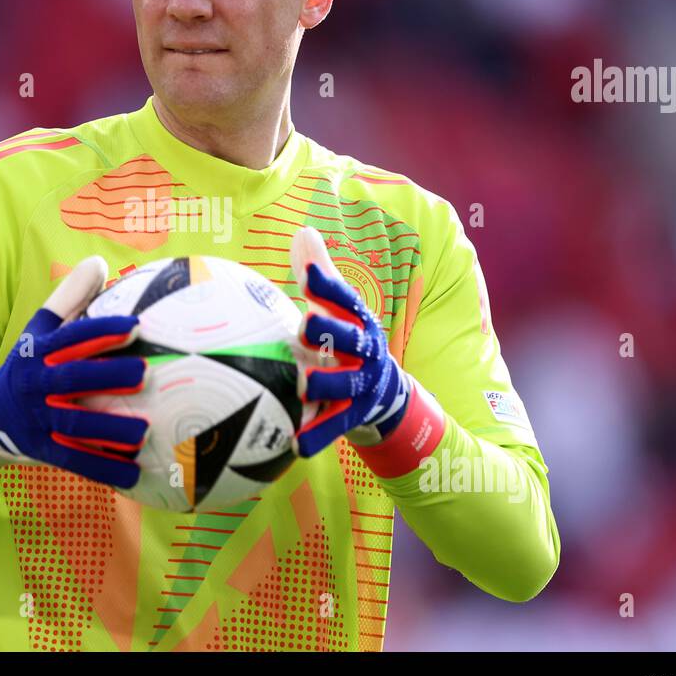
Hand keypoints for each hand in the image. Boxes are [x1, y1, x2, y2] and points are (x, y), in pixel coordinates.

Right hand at [0, 256, 148, 487]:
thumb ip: (69, 297)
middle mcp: (36, 384)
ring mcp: (39, 419)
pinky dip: (103, 469)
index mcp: (39, 351)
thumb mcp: (39, 329)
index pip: (71, 337)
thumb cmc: (28, 364)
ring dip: (109, 429)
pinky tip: (133, 474)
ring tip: (144, 430)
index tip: (136, 325)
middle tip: (145, 372)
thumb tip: (99, 262)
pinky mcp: (44, 449)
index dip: (102, 330)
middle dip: (107, 376)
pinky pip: (76, 460)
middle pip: (71, 378)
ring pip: (74, 425)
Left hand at [290, 227, 409, 458]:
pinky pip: (335, 426)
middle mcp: (366, 351)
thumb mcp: (337, 307)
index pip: (345, 299)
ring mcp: (362, 385)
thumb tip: (303, 232)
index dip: (328, 287)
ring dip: (324, 384)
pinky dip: (317, 436)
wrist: (381, 389)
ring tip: (301, 384)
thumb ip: (319, 272)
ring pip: (345, 385)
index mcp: (359, 320)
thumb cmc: (345, 338)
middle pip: (352, 340)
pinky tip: (295, 444)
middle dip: (330, 333)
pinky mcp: (353, 416)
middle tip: (304, 327)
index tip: (306, 274)